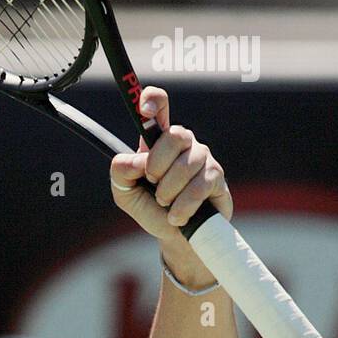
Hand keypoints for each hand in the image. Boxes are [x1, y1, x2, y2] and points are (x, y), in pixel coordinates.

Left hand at [109, 87, 232, 282]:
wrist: (176, 238)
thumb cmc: (151, 209)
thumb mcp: (124, 192)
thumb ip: (121, 172)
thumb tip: (138, 160)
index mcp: (156, 141)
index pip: (159, 106)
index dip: (153, 100)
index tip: (144, 108)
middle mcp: (182, 143)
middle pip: (175, 135)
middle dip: (158, 165)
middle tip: (152, 182)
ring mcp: (202, 158)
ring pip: (186, 164)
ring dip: (168, 191)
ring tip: (164, 204)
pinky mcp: (217, 177)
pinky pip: (200, 185)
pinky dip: (182, 206)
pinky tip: (177, 216)